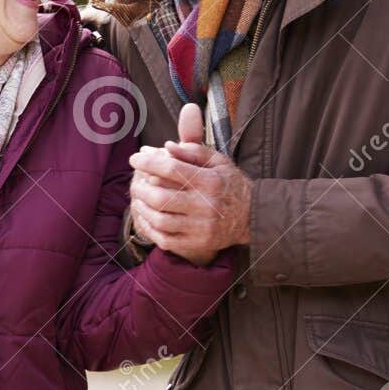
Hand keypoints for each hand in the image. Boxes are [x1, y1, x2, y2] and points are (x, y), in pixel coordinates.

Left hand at [128, 103, 252, 263]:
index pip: (172, 169)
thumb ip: (193, 150)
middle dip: (141, 188)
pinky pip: (166, 240)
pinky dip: (151, 229)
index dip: (148, 162)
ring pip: (161, 220)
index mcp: (210, 180)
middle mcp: (206, 205)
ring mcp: (202, 227)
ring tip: (138, 200)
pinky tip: (146, 218)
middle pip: (162, 197)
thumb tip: (166, 146)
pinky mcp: (199, 243)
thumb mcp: (218, 161)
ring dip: (143, 209)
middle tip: (135, 182)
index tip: (135, 158)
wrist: (253, 216)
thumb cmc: (230, 183)